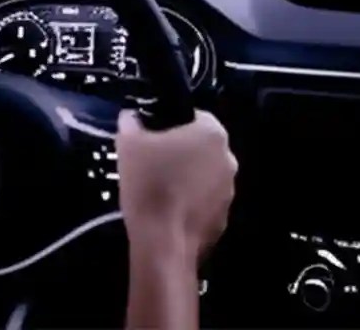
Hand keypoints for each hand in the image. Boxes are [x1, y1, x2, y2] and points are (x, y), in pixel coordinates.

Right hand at [116, 109, 237, 264]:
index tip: (152, 138)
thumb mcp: (129, 144)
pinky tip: (169, 213)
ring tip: (160, 191)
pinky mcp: (224, 219)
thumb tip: (131, 116)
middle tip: (154, 163)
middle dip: (181, 153)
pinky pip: (205, 204)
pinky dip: (191, 206)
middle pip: (202, 148)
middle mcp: (229, 158)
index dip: (171, 125)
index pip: (195, 117)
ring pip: (205, 177)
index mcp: (213, 133)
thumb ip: (131, 123)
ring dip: (188, 179)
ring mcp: (230, 191)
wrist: (163, 242)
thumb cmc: (149, 184)